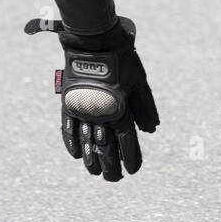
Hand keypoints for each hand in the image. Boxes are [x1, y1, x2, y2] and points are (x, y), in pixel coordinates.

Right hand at [24, 16, 159, 180]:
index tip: (133, 171)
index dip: (131, 158)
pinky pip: (69, 128)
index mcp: (120, 109)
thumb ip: (145, 109)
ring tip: (94, 173)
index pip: (127, 141)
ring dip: (91, 159)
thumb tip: (151, 131)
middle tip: (114, 179)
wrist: (95, 42)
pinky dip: (72, 142)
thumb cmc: (123, 61)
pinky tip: (76, 155)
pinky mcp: (70, 103)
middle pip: (105, 147)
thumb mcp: (140, 84)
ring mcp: (83, 109)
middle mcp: (101, 114)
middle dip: (110, 165)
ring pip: (87, 141)